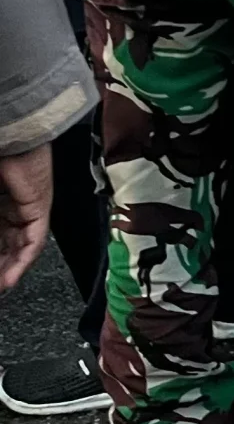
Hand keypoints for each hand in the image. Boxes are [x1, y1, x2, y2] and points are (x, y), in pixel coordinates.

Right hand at [0, 144, 52, 292]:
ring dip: (8, 270)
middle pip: (4, 246)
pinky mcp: (39, 206)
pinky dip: (22, 262)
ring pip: (18, 247)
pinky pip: (34, 240)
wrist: (4, 135)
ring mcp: (27, 206)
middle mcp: (10, 205)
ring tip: (0, 288)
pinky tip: (11, 279)